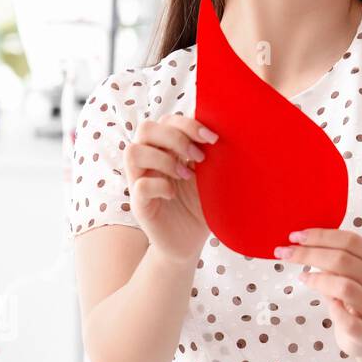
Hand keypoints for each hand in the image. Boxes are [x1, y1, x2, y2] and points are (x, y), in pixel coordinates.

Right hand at [126, 114, 217, 264]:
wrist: (189, 242)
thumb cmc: (200, 205)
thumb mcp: (210, 176)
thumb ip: (211, 154)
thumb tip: (228, 132)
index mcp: (167, 149)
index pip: (167, 120)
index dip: (188, 124)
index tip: (212, 138)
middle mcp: (150, 161)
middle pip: (146, 128)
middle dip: (176, 137)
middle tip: (199, 157)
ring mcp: (140, 180)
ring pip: (133, 151)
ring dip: (164, 159)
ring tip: (186, 175)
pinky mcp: (138, 203)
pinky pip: (140, 185)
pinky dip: (161, 186)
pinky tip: (173, 194)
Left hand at [286, 229, 361, 358]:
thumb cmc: (355, 302)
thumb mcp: (349, 277)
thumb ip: (334, 262)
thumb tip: (302, 243)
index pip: (352, 241)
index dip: (322, 236)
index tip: (295, 236)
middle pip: (345, 260)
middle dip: (310, 254)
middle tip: (286, 253)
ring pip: (345, 287)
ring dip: (318, 279)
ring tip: (302, 278)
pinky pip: (346, 319)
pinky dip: (332, 309)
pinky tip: (328, 304)